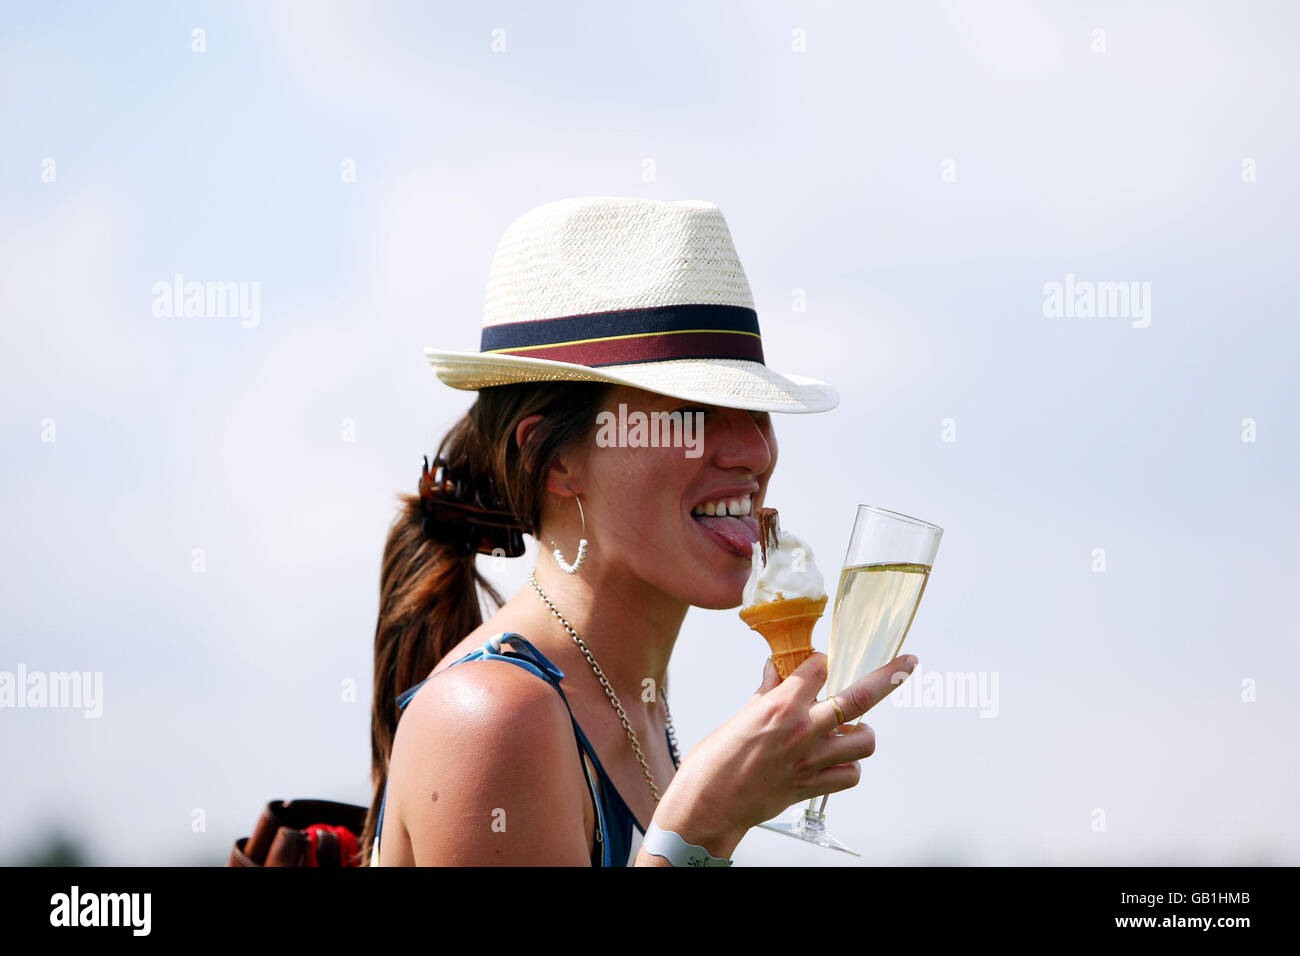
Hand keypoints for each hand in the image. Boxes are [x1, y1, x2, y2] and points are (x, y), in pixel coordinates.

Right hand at [648, 651, 916, 858]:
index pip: (819, 666)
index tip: (824, 661)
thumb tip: (777, 673)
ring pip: (865, 740)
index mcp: (779, 705)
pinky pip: (851, 774)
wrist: (707, 805)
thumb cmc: (714, 762)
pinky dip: (848, 766)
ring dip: (861, 732)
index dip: (824, 660)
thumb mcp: (738, 717)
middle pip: (859, 697)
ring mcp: (811, 760)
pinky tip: (834, 761)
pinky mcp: (812, 787)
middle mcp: (801, 729)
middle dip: (889, 677)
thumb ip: (766, 694)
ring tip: (847, 731)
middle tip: (908, 665)